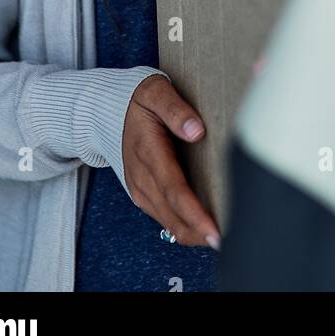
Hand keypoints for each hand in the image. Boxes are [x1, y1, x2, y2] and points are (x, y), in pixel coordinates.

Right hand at [122, 74, 220, 248]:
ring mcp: (139, 188)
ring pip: (168, 222)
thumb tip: (197, 131)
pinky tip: (201, 230)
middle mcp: (142, 177)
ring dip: (192, 234)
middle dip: (199, 233)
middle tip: (228, 243)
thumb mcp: (156, 92)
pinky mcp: (141, 193)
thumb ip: (176, 110)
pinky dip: (182, 227)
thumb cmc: (137, 99)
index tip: (214, 231)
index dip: (195, 215)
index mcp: (148, 152)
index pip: (175, 191)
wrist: (106, 110)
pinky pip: (163, 217)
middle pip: (173, 215)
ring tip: (220, 240)